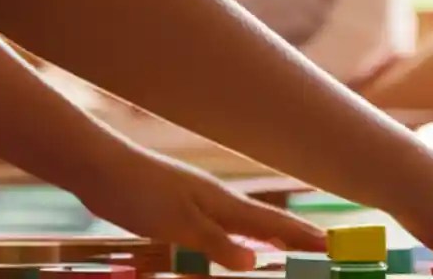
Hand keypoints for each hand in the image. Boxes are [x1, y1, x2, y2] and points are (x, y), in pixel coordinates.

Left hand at [73, 143, 324, 268]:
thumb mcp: (178, 225)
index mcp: (222, 205)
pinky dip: (240, 236)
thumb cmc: (138, 194)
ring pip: (244, 223)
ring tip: (289, 247)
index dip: (302, 236)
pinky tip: (233, 241)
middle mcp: (217, 201)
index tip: (332, 245)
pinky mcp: (180, 205)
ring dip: (269, 236)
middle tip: (322, 248)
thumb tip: (256, 264)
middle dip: (294, 236)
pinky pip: (223, 225)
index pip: (272, 225)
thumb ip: (216, 244)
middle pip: (265, 222)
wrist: (100, 167)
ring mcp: (199, 201)